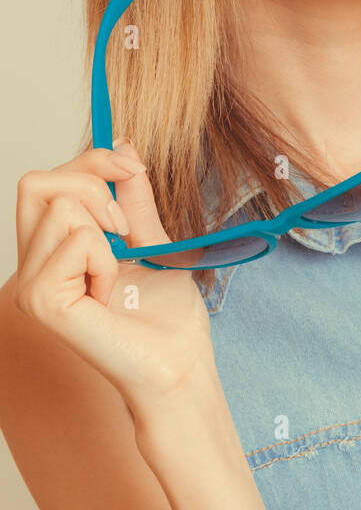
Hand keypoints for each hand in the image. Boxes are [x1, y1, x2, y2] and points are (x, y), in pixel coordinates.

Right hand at [14, 139, 216, 419]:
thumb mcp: (150, 240)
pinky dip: (106, 259)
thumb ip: (131, 198)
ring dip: (107, 233)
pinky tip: (110, 294)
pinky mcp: (42, 301)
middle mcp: (33, 265)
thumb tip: (122, 145)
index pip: (46, 180)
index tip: (132, 168)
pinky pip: (76, 241)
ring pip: (60, 206)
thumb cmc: (166, 316)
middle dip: (93, 183)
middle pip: (36, 182)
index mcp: (51, 249)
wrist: (179, 363)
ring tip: (117, 272)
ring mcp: (32, 285)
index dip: (91, 161)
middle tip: (124, 227)